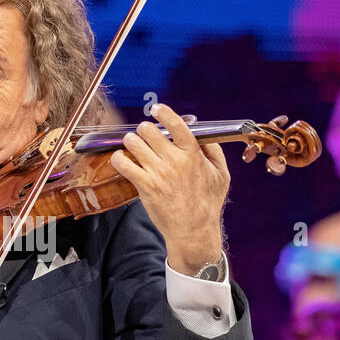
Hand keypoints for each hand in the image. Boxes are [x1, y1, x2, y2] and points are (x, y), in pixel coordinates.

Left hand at [108, 101, 230, 273]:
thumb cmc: (208, 203)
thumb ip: (214, 152)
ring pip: (135, 143)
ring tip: (132, 144)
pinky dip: (118, 158)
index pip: (176, 124)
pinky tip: (120, 158)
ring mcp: (159, 172)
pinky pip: (124, 163)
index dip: (164, 113)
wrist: (193, 230)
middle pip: (149, 131)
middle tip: (144, 135)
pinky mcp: (145, 185)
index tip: (156, 109)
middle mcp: (175, 160)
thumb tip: (205, 135)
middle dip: (144, 130)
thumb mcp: (221, 175)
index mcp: (194, 154)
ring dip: (131, 141)